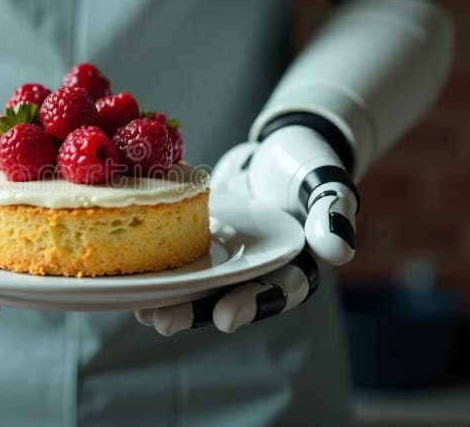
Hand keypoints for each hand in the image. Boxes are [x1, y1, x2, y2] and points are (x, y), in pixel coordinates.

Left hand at [136, 125, 358, 335]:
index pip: (275, 292)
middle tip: (163, 322)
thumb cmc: (308, 163)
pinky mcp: (202, 240)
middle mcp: (257, 269)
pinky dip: (158, 267)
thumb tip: (339, 252)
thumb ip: (333, 212)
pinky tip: (130, 277)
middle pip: (227, 296)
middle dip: (195, 311)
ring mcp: (228, 257)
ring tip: (140, 311)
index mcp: (293, 264)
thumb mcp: (325, 181)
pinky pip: (179, 257)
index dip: (250, 305)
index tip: (224, 318)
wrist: (279, 146)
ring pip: (199, 284)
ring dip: (170, 299)